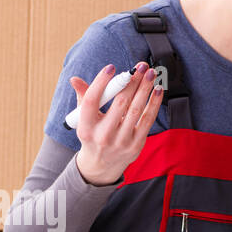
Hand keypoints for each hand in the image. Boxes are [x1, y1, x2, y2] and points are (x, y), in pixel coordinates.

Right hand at [69, 61, 162, 185]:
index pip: (91, 101)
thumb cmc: (93, 135)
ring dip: (144, 88)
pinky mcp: (136, 145)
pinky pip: (147, 120)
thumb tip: (75, 79)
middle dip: (131, 81)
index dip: (101, 83)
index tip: (111, 68)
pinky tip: (157, 90)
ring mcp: (121, 142)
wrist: (102, 165)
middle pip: (119, 103)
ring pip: (135, 110)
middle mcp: (103, 136)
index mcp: (85, 128)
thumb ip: (83, 97)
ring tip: (150, 73)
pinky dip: (154, 103)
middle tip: (139, 66)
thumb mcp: (84, 120)